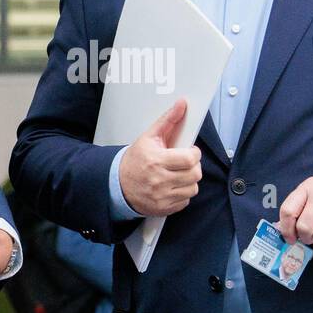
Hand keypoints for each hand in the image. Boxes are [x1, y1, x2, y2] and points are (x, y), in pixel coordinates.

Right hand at [118, 98, 201, 216]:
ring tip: (178, 174)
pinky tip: (172, 186)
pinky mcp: (163, 208)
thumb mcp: (149, 137)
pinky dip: (182, 194)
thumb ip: (168, 120)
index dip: (194, 154)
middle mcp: (159, 180)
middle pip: (195, 174)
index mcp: (156, 160)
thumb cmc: (135, 159)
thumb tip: (182, 104)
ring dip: (189, 180)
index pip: (190, 159)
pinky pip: (186, 201)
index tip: (189, 152)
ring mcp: (161, 197)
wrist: (118, 183)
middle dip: (193, 166)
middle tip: (184, 163)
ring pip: (193, 188)